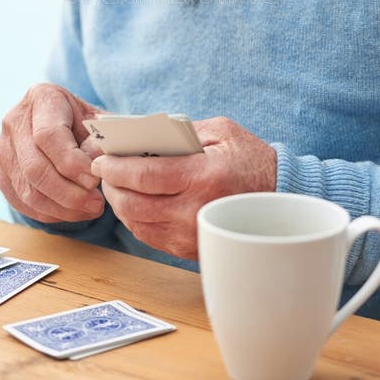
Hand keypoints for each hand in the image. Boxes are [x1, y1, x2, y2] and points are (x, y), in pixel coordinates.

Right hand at [0, 83, 105, 222]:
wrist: (62, 121)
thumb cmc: (84, 120)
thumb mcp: (98, 121)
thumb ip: (99, 140)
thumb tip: (94, 166)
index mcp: (41, 98)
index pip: (48, 136)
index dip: (71, 162)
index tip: (94, 179)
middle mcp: (14, 121)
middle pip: (35, 168)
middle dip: (69, 193)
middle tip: (97, 203)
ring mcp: (3, 150)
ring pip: (28, 191)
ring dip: (63, 208)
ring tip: (91, 209)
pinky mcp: (1, 175)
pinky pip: (23, 203)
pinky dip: (51, 213)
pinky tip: (74, 212)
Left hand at [91, 116, 276, 259]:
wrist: (279, 198)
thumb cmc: (249, 159)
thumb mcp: (221, 131)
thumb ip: (181, 131)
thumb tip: (140, 134)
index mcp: (203, 177)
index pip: (145, 177)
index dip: (116, 168)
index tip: (100, 158)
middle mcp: (195, 211)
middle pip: (134, 203)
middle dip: (110, 185)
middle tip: (102, 169)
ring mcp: (191, 235)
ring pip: (136, 223)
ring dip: (119, 202)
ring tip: (115, 183)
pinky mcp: (189, 249)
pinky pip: (149, 236)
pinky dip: (134, 218)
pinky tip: (134, 201)